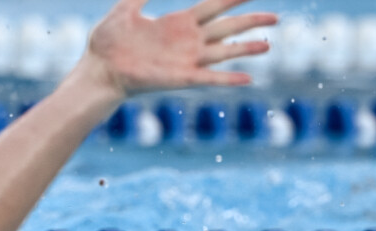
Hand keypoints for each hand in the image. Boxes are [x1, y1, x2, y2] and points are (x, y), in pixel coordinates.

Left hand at [82, 0, 276, 94]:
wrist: (99, 69)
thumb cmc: (108, 42)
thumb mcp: (125, 9)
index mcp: (178, 23)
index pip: (213, 7)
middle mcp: (188, 42)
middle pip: (227, 28)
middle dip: (251, 21)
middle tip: (276, 16)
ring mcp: (187, 60)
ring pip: (225, 52)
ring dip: (247, 49)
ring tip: (269, 45)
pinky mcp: (181, 78)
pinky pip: (210, 78)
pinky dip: (228, 78)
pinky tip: (248, 78)